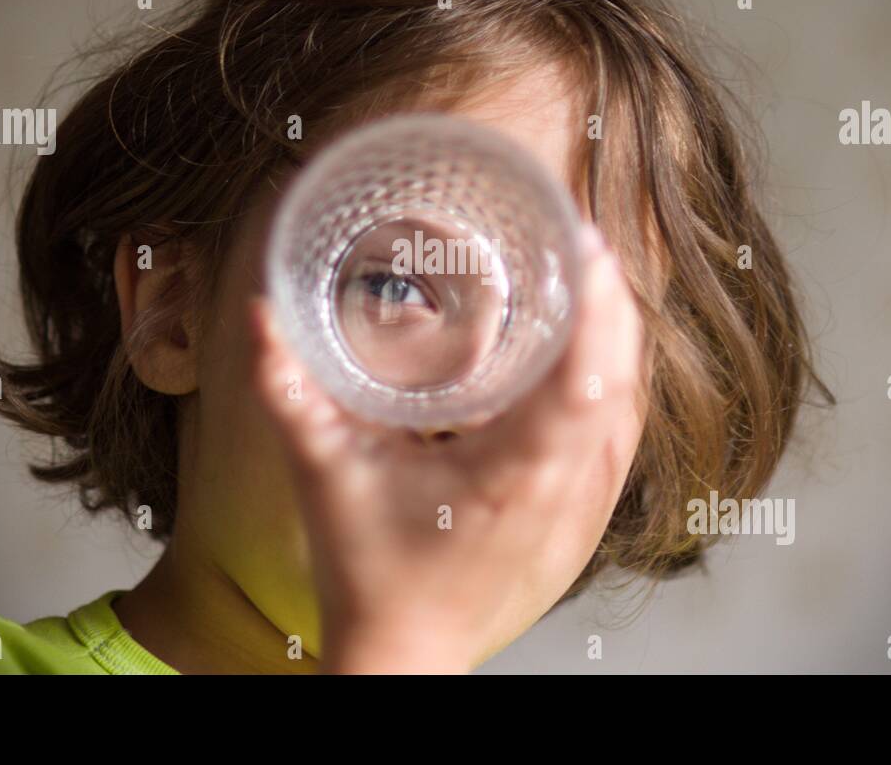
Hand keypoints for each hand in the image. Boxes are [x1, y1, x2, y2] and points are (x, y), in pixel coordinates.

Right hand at [249, 224, 644, 672]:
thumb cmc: (370, 572)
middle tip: (584, 241)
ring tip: (594, 278)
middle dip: (612, 305)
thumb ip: (288, 391)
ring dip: (619, 339)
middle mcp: (561, 490)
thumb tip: (261, 314)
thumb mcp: (323, 474)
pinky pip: (620, 435)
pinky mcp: (582, 515)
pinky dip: (616, 382)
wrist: (406, 649)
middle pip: (618, 382)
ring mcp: (581, 507)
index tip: (587, 248)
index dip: (597, 312)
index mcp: (511, 477)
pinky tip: (597, 350)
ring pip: (630, 407)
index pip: (582, 387)